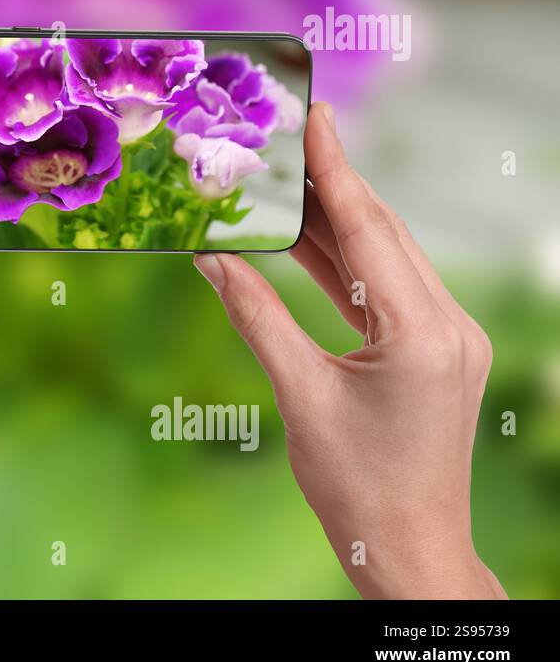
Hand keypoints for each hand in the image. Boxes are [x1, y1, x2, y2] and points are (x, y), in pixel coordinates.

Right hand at [194, 102, 504, 598]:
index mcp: (421, 333)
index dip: (335, 170)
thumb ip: (255, 315)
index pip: (369, 231)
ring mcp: (448, 338)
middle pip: (382, 233)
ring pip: (386, 257)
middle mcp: (448, 325)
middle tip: (289, 136)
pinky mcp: (435, 351)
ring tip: (285, 181)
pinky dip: (344, 263)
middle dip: (332, 183)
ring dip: (335, 221)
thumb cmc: (354, 484)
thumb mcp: (298, 394)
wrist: (408, 546)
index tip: (314, 116)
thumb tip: (213, 256)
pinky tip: (304, 241)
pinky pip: (386, 289)